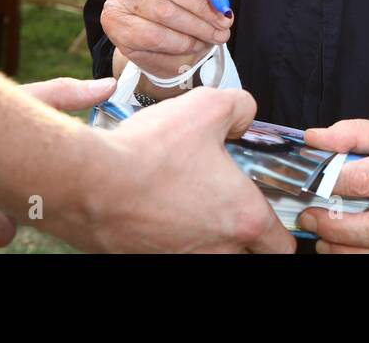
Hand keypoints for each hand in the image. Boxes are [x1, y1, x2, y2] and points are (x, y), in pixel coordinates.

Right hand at [76, 87, 295, 252]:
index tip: (269, 214)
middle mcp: (214, 250)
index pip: (280, 246)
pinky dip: (165, 235)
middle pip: (244, 253)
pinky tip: (153, 206)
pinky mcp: (143, 259)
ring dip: (201, 234)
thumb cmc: (150, 151)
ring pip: (204, 254)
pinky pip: (167, 251)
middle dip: (240, 233)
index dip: (280, 230)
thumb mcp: (208, 107)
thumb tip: (244, 116)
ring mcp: (178, 260)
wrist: (87, 181)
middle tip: (225, 203)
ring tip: (185, 201)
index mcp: (242, 218)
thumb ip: (240, 108)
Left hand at [296, 115, 368, 252]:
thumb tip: (313, 139)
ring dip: (345, 252)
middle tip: (310, 217)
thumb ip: (353, 132)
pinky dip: (363, 257)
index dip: (329, 181)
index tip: (307, 180)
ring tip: (323, 238)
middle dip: (335, 228)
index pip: (364, 179)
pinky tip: (344, 247)